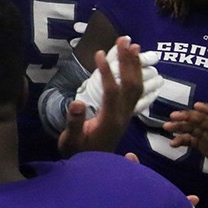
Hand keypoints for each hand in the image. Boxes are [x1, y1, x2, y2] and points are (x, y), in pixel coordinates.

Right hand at [60, 38, 147, 155]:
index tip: (99, 53)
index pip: (112, 91)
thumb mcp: (70, 140)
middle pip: (130, 84)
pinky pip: (136, 91)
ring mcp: (126, 114)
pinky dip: (136, 73)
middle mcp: (122, 115)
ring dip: (135, 64)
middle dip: (127, 61)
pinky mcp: (126, 114)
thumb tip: (76, 103)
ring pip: (136, 86)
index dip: (107, 71)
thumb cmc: (78, 153)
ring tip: (131, 44)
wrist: (93, 168)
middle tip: (123, 39)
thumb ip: (74, 123)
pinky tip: (133, 62)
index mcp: (109, 120)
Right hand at [164, 102, 207, 179]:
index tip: (196, 106)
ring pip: (193, 129)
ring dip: (180, 127)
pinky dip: (182, 141)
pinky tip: (172, 143)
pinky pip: (191, 141)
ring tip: (167, 127)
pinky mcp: (205, 147)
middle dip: (188, 117)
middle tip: (173, 116)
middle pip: (201, 121)